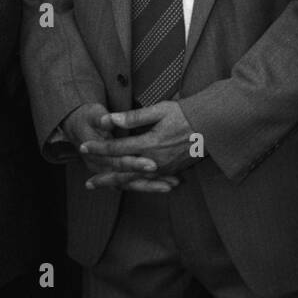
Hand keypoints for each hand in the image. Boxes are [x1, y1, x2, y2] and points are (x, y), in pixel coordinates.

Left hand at [81, 101, 199, 189]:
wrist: (214, 126)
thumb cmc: (187, 114)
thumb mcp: (160, 110)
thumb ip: (133, 117)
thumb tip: (109, 119)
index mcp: (149, 143)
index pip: (117, 148)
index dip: (98, 147)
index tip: (83, 147)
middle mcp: (154, 160)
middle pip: (123, 172)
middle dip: (104, 177)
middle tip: (88, 184)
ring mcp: (164, 168)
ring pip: (136, 181)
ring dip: (119, 184)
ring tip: (106, 187)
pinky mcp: (172, 171)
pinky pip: (151, 182)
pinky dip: (138, 186)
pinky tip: (131, 187)